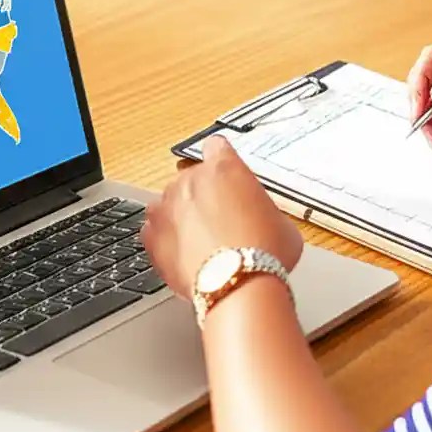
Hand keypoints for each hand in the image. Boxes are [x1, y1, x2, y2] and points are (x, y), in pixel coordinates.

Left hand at [142, 136, 303, 296]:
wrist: (238, 284)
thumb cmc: (263, 252)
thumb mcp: (280, 221)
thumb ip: (260, 208)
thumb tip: (259, 219)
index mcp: (224, 168)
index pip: (216, 147)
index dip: (221, 162)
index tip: (223, 175)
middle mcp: (190, 180)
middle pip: (193, 180)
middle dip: (204, 198)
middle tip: (222, 224)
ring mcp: (166, 206)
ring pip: (171, 205)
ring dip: (182, 218)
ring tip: (202, 244)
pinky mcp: (151, 235)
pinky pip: (156, 231)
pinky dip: (167, 241)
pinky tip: (185, 256)